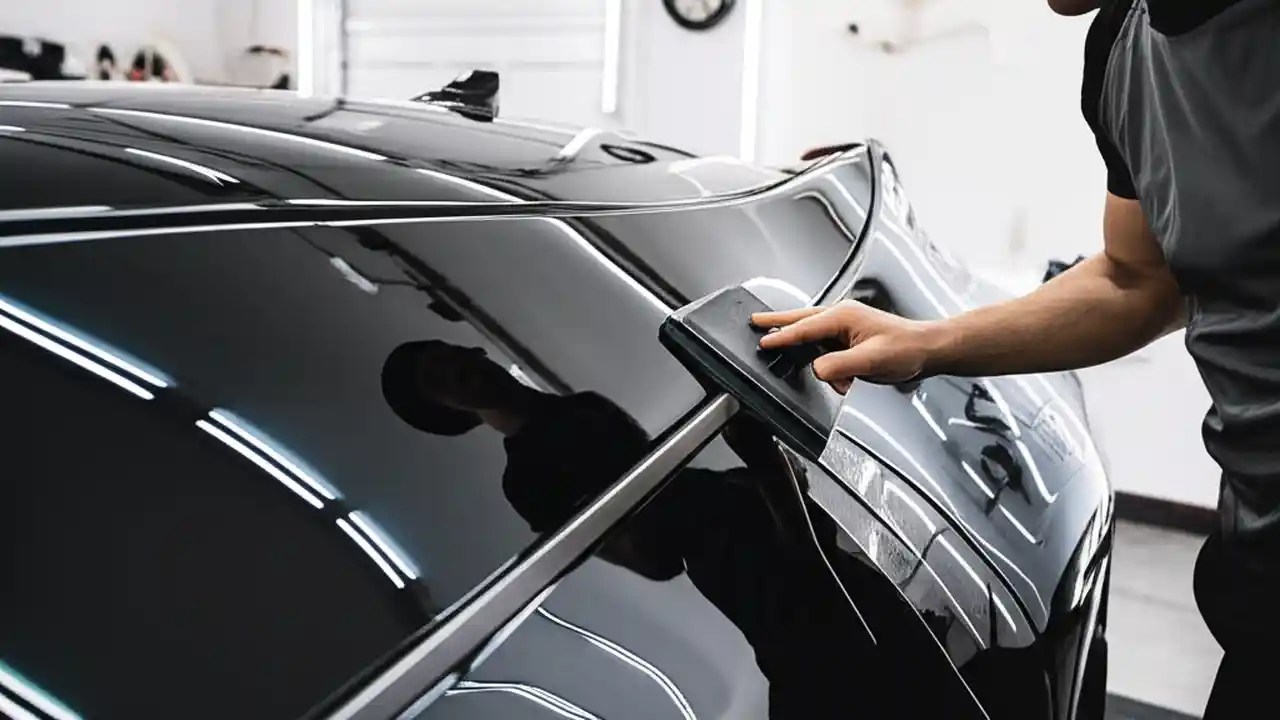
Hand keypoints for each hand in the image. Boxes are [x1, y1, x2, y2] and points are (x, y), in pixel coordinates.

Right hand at [751, 301, 938, 392]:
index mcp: (844, 316)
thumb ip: (840, 365)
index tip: (764, 341)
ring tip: (783, 349)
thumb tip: (817, 369)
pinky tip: (841, 380)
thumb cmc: (907, 349)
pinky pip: (828, 350)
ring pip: (814, 336)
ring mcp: (846, 327)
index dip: (783, 336)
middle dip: (778, 322)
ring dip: (807, 350)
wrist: (928, 350)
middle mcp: (842, 317)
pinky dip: (827, 364)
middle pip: (802, 319)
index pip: (806, 327)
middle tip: (755, 321)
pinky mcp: (851, 339)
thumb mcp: (872, 360)